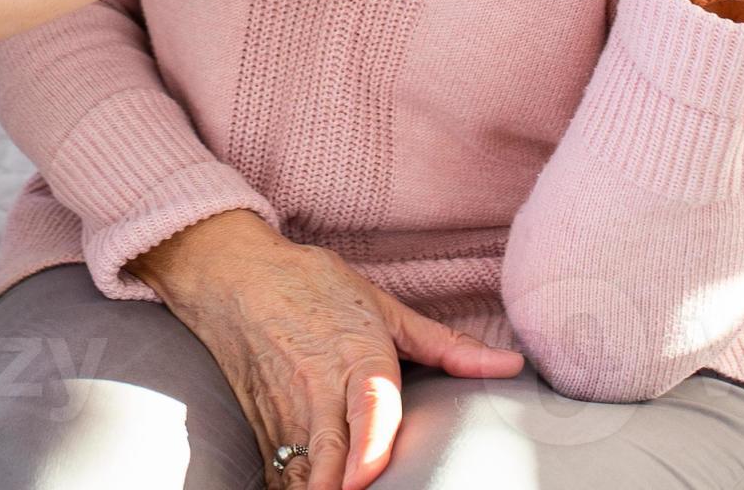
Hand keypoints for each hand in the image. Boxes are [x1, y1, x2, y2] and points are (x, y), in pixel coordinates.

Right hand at [131, 211, 523, 489]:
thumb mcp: (383, 307)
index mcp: (358, 357)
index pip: (369, 407)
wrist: (233, 274)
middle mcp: (319, 390)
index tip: (370, 476)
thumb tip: (511, 365)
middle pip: (331, 457)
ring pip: (302, 473)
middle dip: (344, 487)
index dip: (370, 446)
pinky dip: (297, 488)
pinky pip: (281, 474)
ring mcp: (285, 414)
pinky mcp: (262, 428)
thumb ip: (446, 346)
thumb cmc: (314, 287)